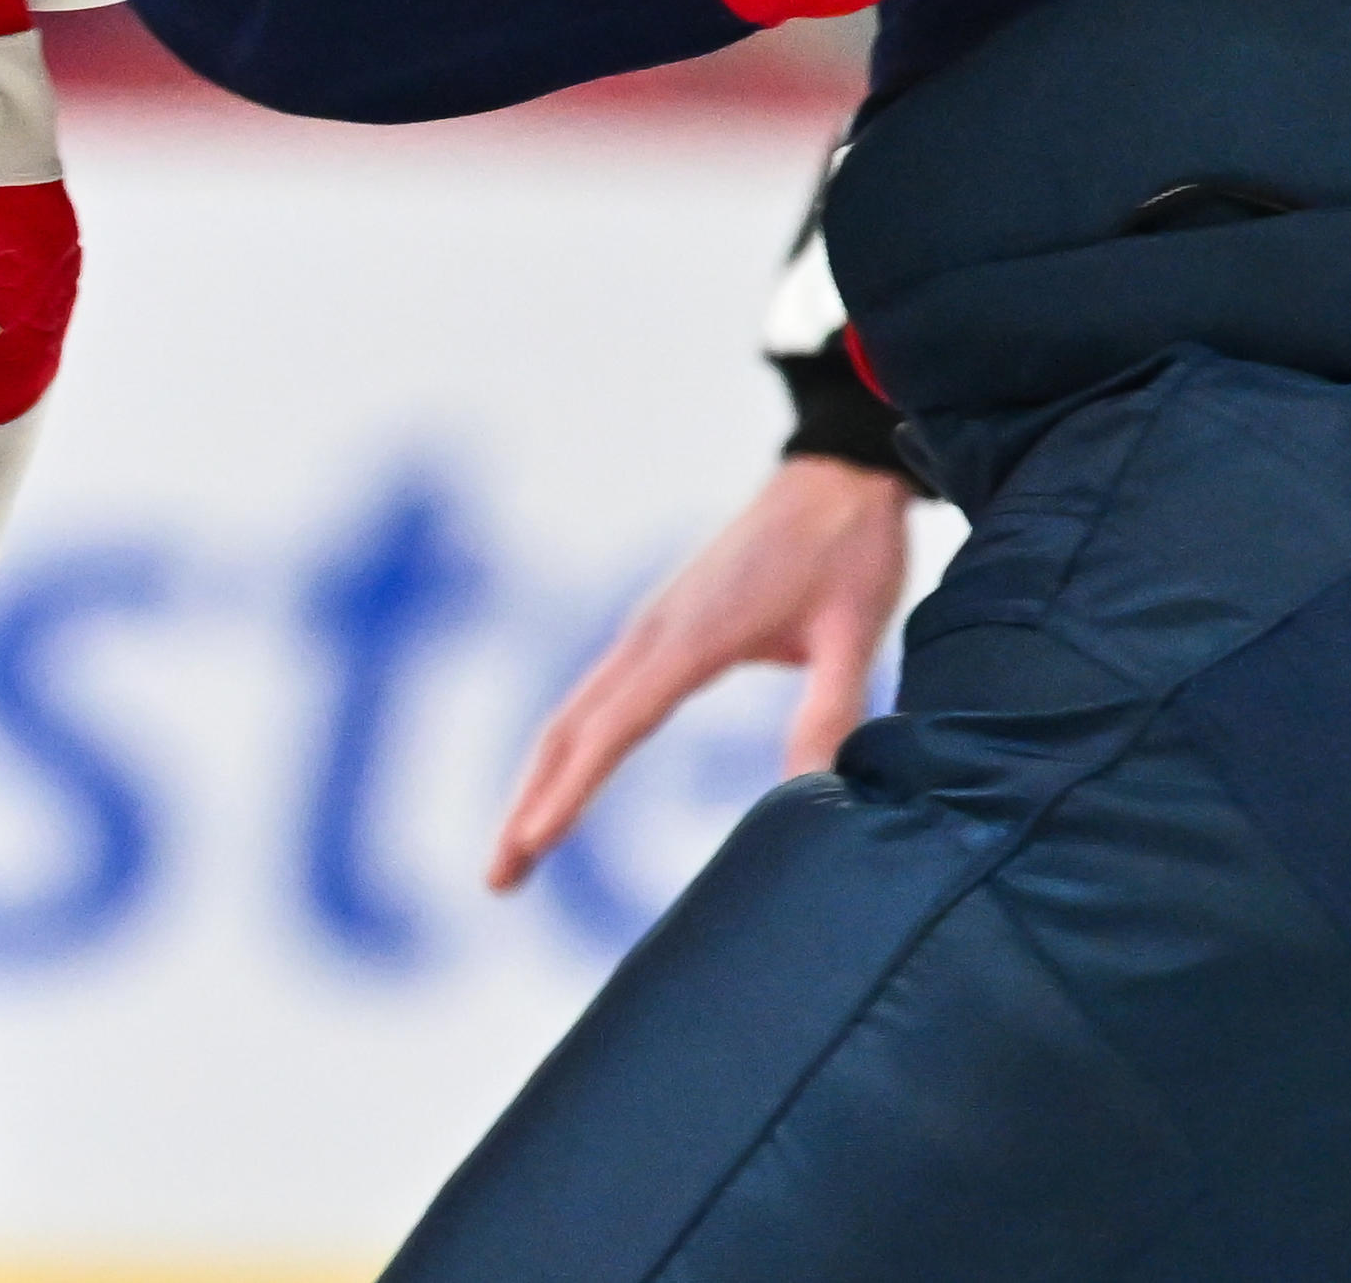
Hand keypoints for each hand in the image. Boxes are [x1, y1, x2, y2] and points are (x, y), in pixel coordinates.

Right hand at [487, 453, 915, 891]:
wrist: (837, 472)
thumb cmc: (850, 549)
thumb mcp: (853, 632)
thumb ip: (828, 712)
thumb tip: (811, 797)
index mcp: (691, 635)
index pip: (613, 728)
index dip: (569, 793)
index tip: (531, 845)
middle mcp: (653, 630)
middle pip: (569, 727)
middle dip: (528, 802)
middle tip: (497, 878)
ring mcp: (650, 625)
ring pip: (574, 710)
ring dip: (540, 777)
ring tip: (518, 845)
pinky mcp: (661, 625)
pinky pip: (598, 693)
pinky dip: (569, 744)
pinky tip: (568, 775)